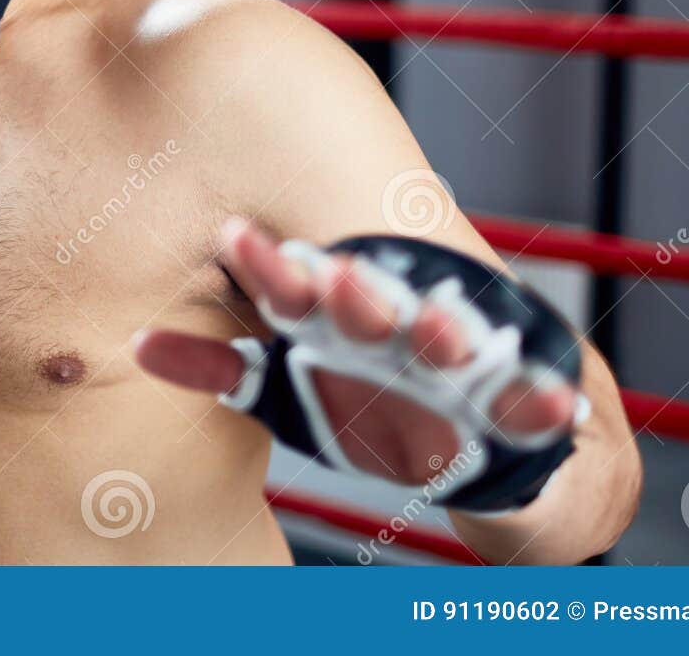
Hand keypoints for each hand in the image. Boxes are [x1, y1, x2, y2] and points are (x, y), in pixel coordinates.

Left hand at [134, 220, 579, 488]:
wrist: (498, 450)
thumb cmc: (377, 407)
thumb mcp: (291, 395)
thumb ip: (221, 371)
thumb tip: (136, 344)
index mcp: (342, 320)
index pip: (299, 283)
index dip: (270, 265)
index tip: (236, 238)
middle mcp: (401, 327)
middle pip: (374, 304)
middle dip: (354, 293)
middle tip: (333, 275)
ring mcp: (465, 363)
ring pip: (452, 341)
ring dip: (447, 331)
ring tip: (443, 325)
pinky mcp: (523, 405)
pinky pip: (535, 405)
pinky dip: (544, 400)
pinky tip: (552, 399)